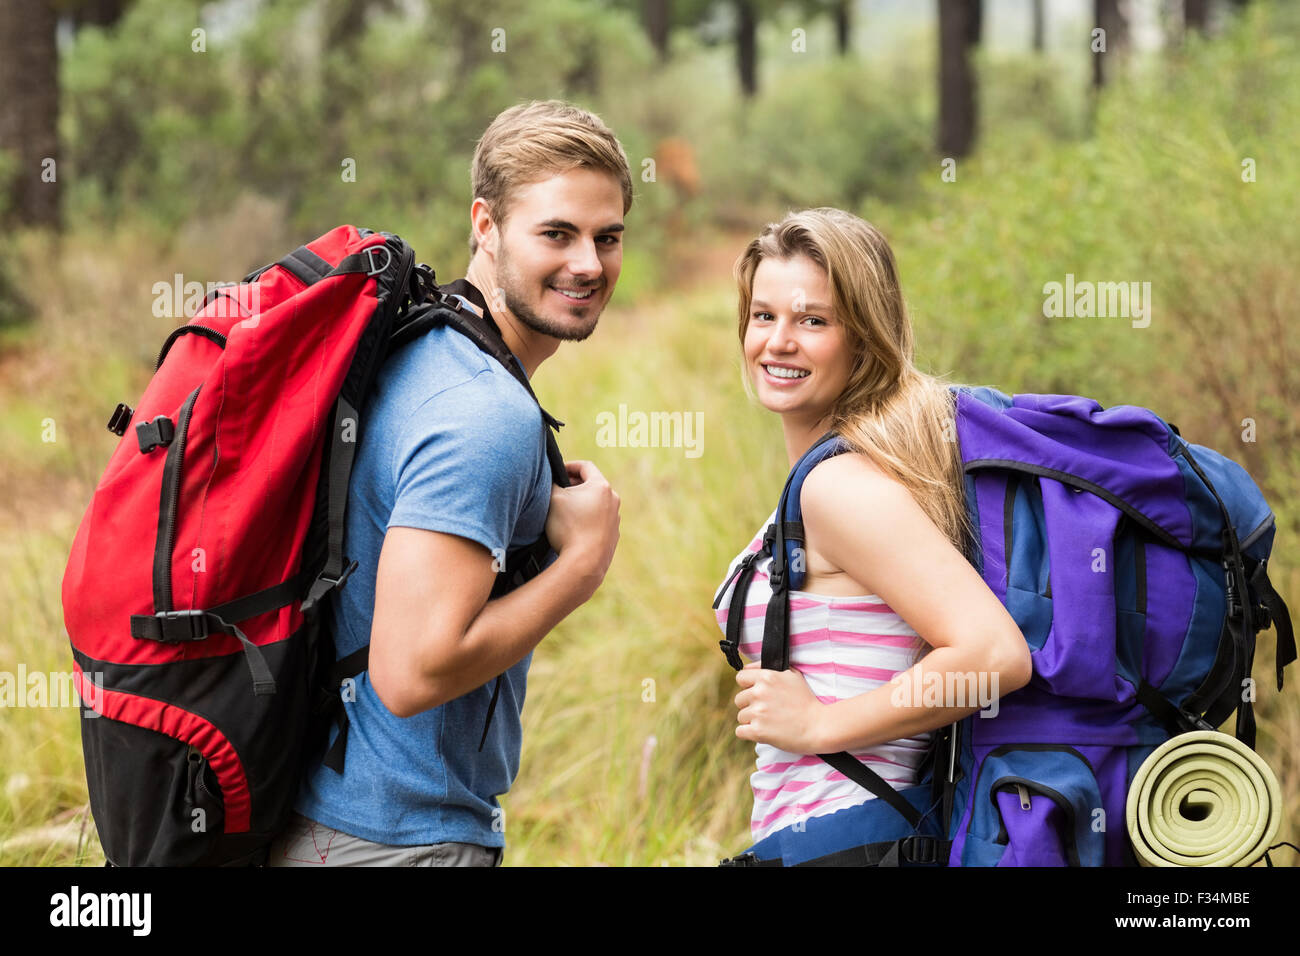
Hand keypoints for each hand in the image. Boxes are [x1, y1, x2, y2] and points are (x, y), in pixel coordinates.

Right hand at [544, 460, 619, 594]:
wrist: (584, 563)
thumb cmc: (568, 527)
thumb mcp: (552, 499)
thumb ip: (551, 483)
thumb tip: (552, 480)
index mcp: (601, 486)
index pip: (585, 466)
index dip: (568, 466)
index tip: (556, 472)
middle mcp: (613, 500)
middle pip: (592, 485)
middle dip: (574, 486)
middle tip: (558, 492)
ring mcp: (615, 519)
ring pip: (596, 504)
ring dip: (581, 504)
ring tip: (564, 512)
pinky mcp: (613, 536)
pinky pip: (598, 521)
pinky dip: (586, 520)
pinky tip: (573, 530)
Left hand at [734, 661, 826, 753]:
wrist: (819, 726)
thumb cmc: (807, 701)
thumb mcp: (793, 675)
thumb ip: (770, 668)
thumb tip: (750, 668)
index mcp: (767, 677)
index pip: (740, 677)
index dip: (747, 686)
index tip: (757, 694)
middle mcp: (759, 693)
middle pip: (739, 699)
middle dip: (750, 705)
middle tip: (767, 711)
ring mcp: (758, 712)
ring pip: (741, 716)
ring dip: (752, 720)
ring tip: (769, 722)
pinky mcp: (758, 731)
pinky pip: (740, 731)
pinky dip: (749, 733)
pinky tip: (762, 732)